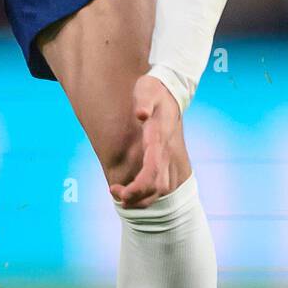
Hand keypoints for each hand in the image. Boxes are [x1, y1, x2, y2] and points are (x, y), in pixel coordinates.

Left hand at [109, 74, 188, 208]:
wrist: (171, 88)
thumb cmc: (154, 90)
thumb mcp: (147, 90)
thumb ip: (144, 102)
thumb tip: (141, 114)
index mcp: (159, 138)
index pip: (153, 170)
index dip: (139, 186)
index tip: (121, 192)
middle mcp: (166, 151)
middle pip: (159, 187)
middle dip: (138, 197)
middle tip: (116, 192)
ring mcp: (169, 155)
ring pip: (162, 189)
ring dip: (142, 198)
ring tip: (120, 195)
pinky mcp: (166, 157)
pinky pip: (161, 183)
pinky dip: (147, 193)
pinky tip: (130, 190)